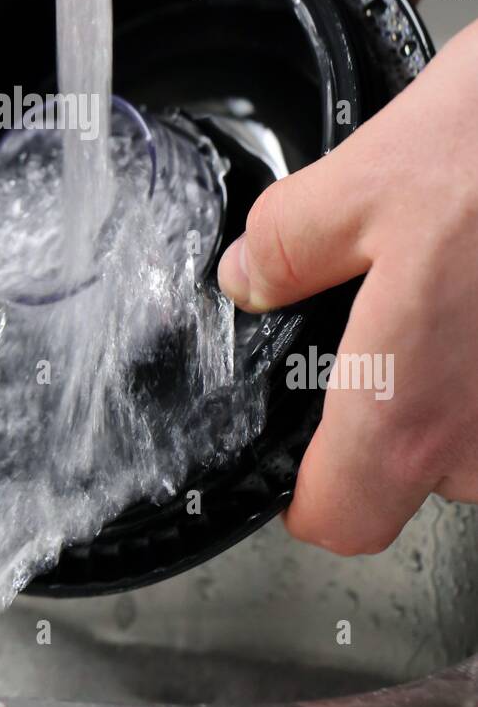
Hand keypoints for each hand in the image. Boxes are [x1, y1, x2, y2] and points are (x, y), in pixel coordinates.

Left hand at [217, 20, 477, 552]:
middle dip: (389, 402)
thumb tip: (250, 276)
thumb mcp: (360, 184)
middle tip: (386, 313)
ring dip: (462, 374)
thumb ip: (287, 247)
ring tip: (460, 278)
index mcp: (408, 411)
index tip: (298, 456)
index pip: (341, 522)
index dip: (306, 493)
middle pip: (413, 469)